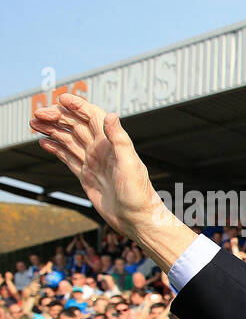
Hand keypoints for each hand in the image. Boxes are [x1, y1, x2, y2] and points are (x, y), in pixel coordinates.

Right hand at [30, 95, 159, 233]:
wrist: (136, 219)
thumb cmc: (139, 194)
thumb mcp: (130, 164)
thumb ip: (119, 140)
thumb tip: (111, 115)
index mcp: (111, 144)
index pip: (92, 117)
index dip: (77, 106)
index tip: (61, 99)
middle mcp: (101, 150)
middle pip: (76, 126)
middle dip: (57, 117)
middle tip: (38, 114)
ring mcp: (92, 162)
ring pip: (68, 140)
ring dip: (52, 130)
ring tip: (34, 123)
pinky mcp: (86, 176)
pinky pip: (67, 158)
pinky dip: (55, 149)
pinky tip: (43, 142)